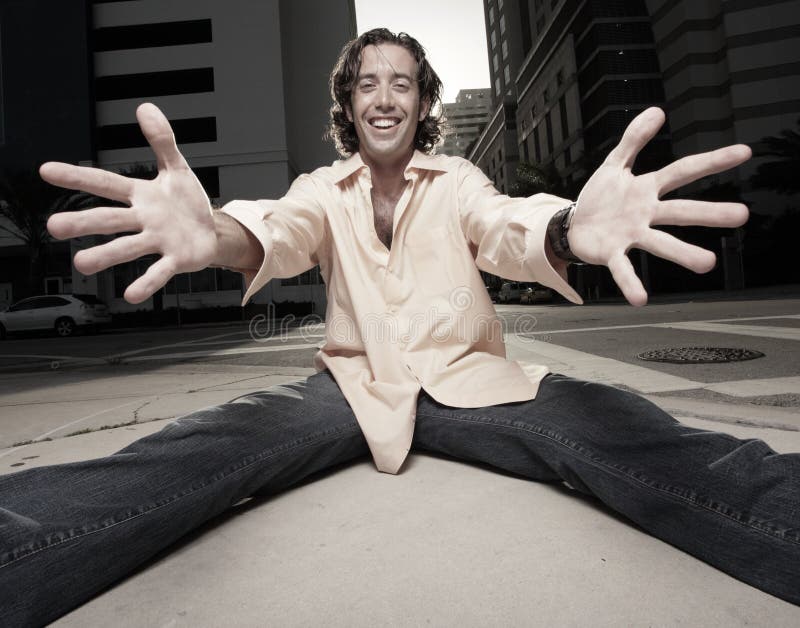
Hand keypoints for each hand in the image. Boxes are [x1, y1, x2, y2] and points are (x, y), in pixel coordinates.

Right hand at [41, 103, 217, 303]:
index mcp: (140, 195)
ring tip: (81, 264)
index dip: (78, 176)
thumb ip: (161, 141)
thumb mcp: (177, 169)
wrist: (211, 232)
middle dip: (83, 222)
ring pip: (128, 247)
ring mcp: (158, 241)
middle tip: (53, 227)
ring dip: (106, 256)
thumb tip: (145, 107)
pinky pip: (159, 271)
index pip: (105, 183)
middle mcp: (143, 220)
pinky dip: (146, 282)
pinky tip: (131, 294)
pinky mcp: (176, 260)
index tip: (46, 170)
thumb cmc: (187, 204)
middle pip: (110, 219)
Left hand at [569, 107, 749, 305]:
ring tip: (708, 263)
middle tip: (742, 215)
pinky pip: (623, 268)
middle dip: (709, 212)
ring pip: (660, 243)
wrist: (573, 225)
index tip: (744, 152)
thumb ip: (634, 140)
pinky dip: (631, 283)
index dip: (712, 161)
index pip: (683, 171)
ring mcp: (631, 235)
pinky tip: (641, 299)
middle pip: (680, 211)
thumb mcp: (614, 164)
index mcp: (647, 189)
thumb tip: (658, 111)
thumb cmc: (600, 198)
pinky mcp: (612, 254)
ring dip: (683, 254)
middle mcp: (645, 214)